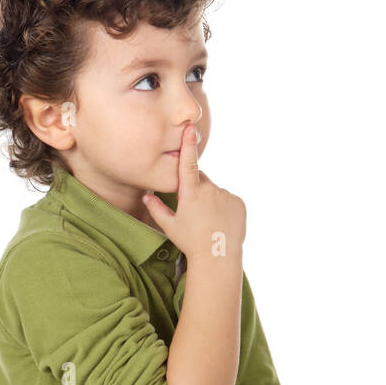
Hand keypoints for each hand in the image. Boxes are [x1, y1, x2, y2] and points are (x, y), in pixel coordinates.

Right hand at [142, 123, 245, 262]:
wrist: (218, 256)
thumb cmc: (190, 242)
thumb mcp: (170, 226)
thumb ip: (157, 209)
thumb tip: (147, 196)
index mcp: (191, 193)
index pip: (188, 164)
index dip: (188, 145)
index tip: (190, 128)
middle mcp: (210, 190)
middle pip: (201, 180)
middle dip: (197, 189)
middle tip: (195, 210)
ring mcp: (226, 195)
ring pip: (215, 191)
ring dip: (211, 199)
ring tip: (209, 220)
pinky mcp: (238, 202)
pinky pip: (228, 199)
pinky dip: (225, 206)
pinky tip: (220, 222)